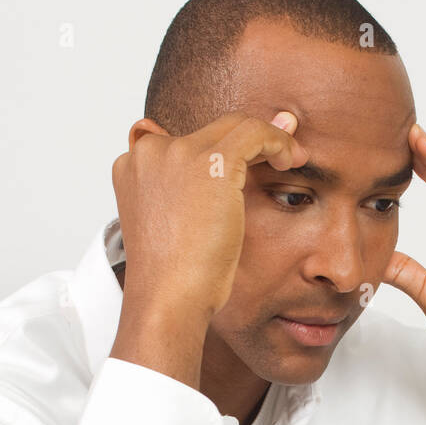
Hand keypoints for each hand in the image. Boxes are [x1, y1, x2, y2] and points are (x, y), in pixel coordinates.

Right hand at [111, 111, 308, 322]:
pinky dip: (278, 140)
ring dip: (267, 138)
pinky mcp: (210, 162)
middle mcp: (149, 152)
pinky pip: (254, 132)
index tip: (247, 166)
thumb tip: (224, 175)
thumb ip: (183, 197)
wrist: (168, 299)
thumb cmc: (173, 279)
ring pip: (233, 125)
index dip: (218, 153)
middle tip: (280, 152)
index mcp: (133, 167)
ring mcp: (176, 153)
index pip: (182, 144)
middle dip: (247, 140)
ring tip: (291, 158)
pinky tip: (292, 159)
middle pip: (209, 131)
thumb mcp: (171, 232)